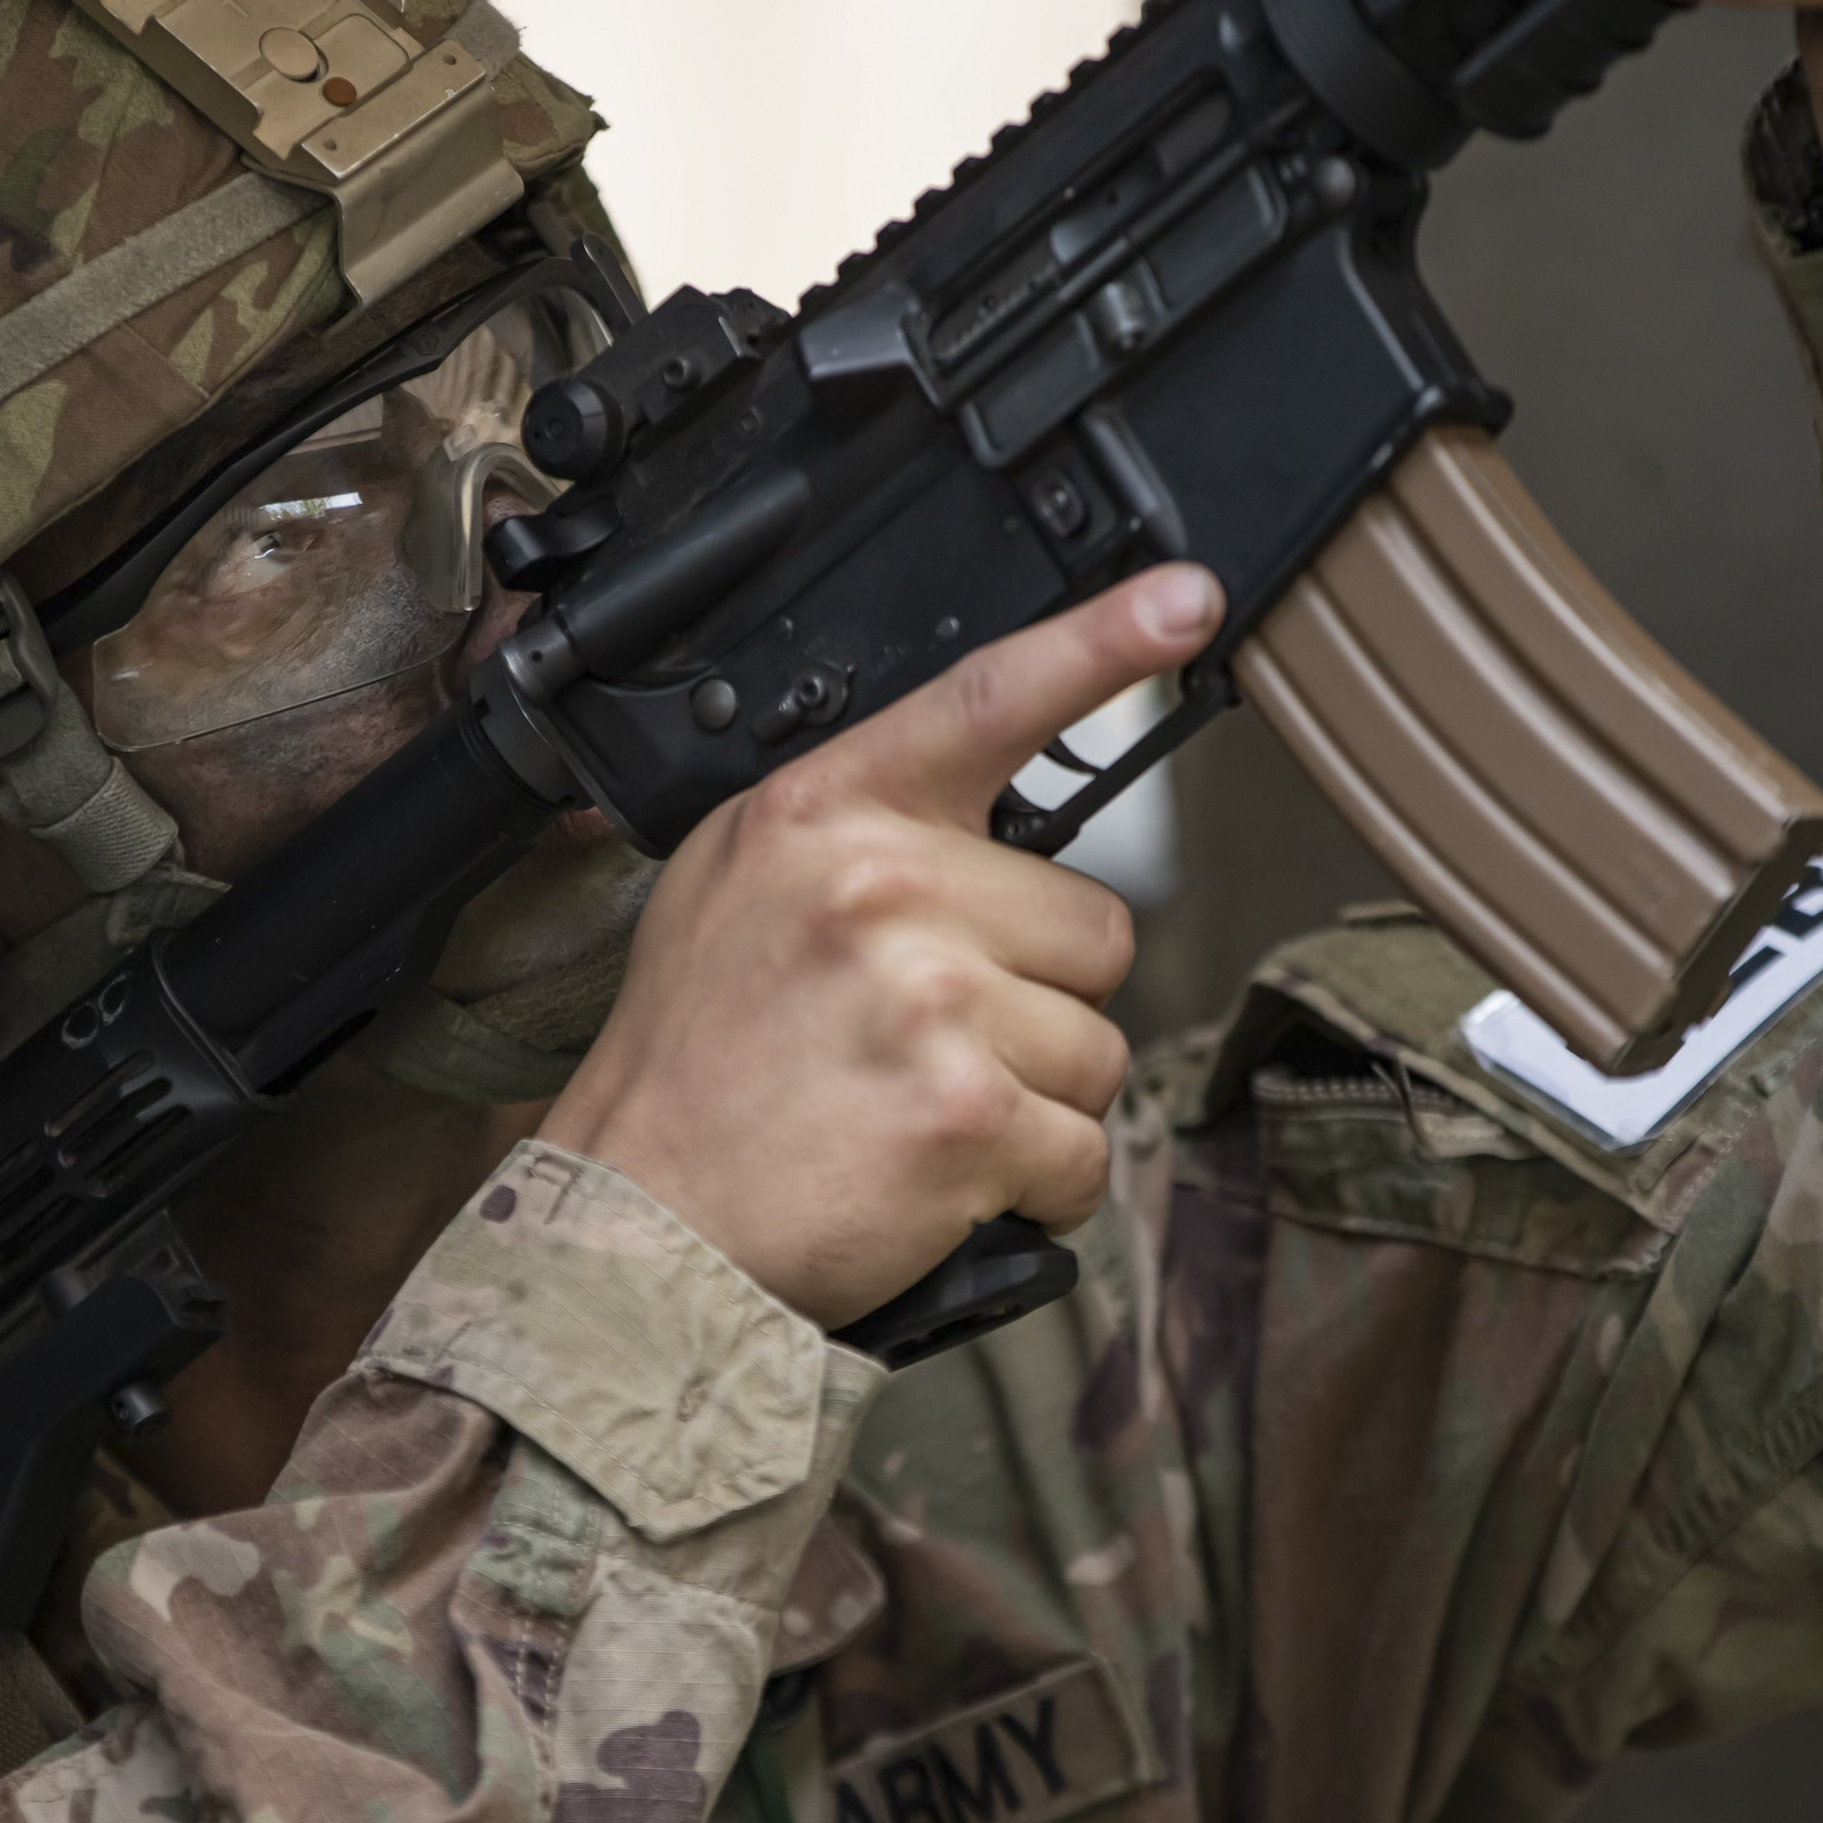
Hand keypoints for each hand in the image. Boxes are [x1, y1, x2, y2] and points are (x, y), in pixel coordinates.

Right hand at [536, 566, 1223, 1328]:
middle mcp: (881, 887)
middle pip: (1091, 924)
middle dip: (1037, 997)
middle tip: (925, 1041)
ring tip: (915, 1112)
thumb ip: (855, 837)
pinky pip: (1082, 1151)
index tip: (1186, 599)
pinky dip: (1033, 1187)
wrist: (636, 1223)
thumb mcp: (734, 891)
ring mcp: (929, 999)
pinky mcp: (967, 1114)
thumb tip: (984, 825)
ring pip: (1096, 1045)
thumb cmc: (690, 1069)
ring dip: (1034, 1098)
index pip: (985, 702)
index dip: (1101, 644)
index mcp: (824, 815)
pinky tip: (943, 1180)